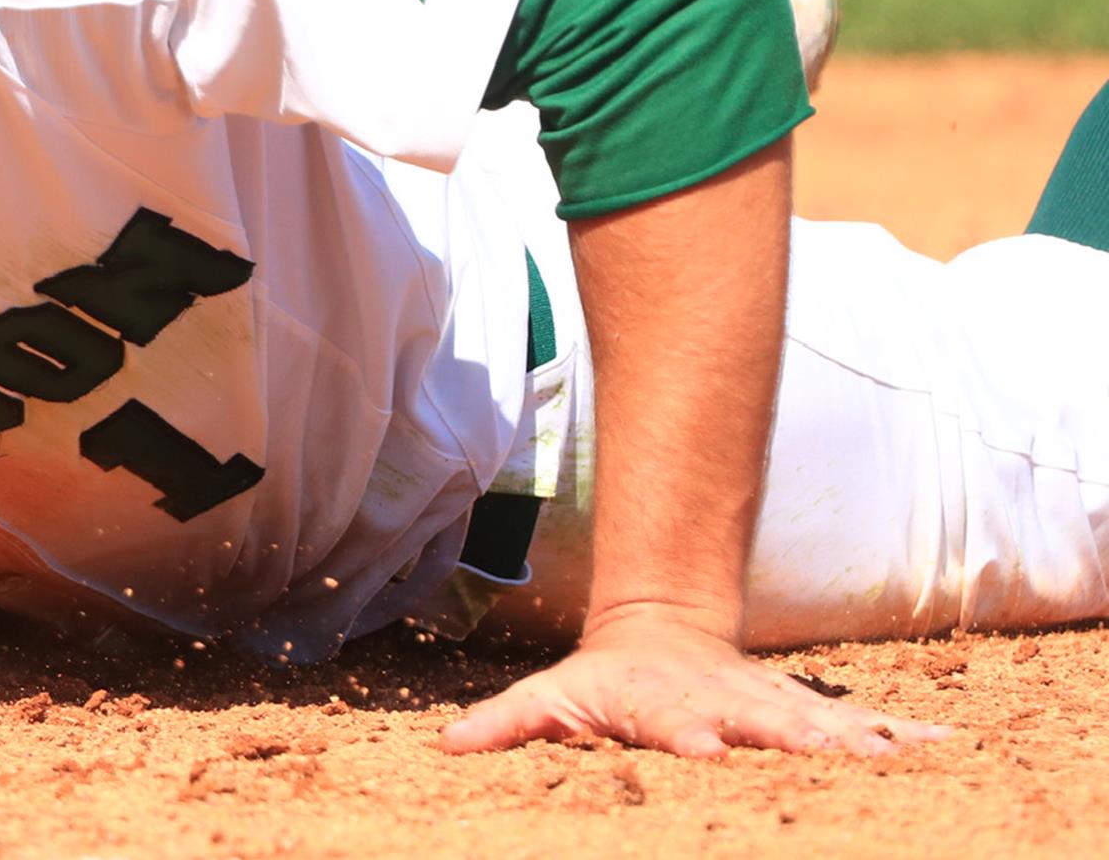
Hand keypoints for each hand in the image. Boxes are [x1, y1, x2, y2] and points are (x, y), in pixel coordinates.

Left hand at [440, 605, 948, 757]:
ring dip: (860, 743)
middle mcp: (728, 705)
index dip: (692, 738)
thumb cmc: (601, 683)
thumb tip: (445, 747)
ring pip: (822, 724)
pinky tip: (947, 748)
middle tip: (829, 760)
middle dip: (794, 744)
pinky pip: (862, 724)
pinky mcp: (805, 713)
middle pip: (764, 726)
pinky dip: (904, 734)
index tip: (707, 751)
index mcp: (668, 708)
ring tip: (899, 760)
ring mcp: (772, 706)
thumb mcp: (550, 698)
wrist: (660, 632)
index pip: (680, 725)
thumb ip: (505, 724)